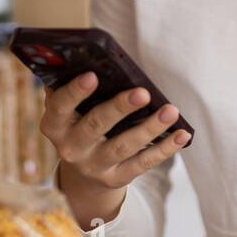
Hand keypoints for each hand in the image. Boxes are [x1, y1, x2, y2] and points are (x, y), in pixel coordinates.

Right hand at [40, 72, 190, 194]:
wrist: (83, 172)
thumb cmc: (79, 124)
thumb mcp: (68, 110)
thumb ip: (72, 87)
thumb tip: (89, 58)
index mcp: (55, 124)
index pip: (60, 106)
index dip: (75, 92)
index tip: (92, 75)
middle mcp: (70, 148)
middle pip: (95, 126)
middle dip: (119, 108)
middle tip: (142, 92)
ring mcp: (93, 165)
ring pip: (123, 146)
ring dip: (149, 128)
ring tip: (170, 111)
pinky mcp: (115, 178)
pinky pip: (142, 163)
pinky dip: (164, 149)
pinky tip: (181, 134)